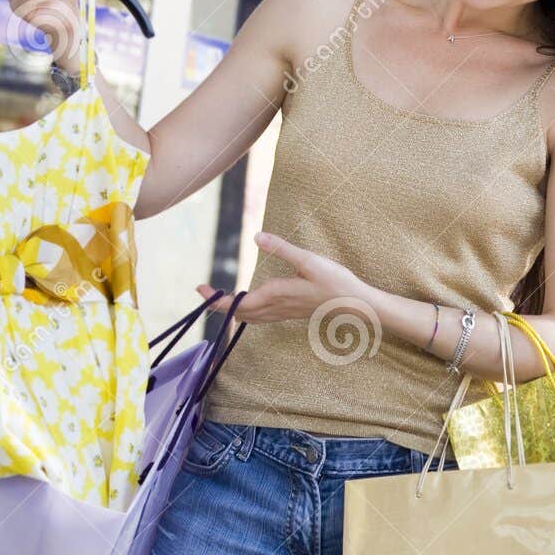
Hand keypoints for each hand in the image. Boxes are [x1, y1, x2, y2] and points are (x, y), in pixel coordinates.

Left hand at [197, 232, 370, 322]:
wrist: (355, 303)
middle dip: (218, 305)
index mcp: (275, 295)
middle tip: (203, 291)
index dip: (215, 299)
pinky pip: (261, 317)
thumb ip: (281, 248)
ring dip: (232, 310)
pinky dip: (247, 312)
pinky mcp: (291, 312)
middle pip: (239, 313)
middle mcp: (276, 307)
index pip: (237, 303)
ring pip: (250, 318)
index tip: (199, 289)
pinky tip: (250, 304)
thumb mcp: (308, 260)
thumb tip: (257, 236)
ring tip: (220, 298)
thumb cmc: (334, 281)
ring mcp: (283, 312)